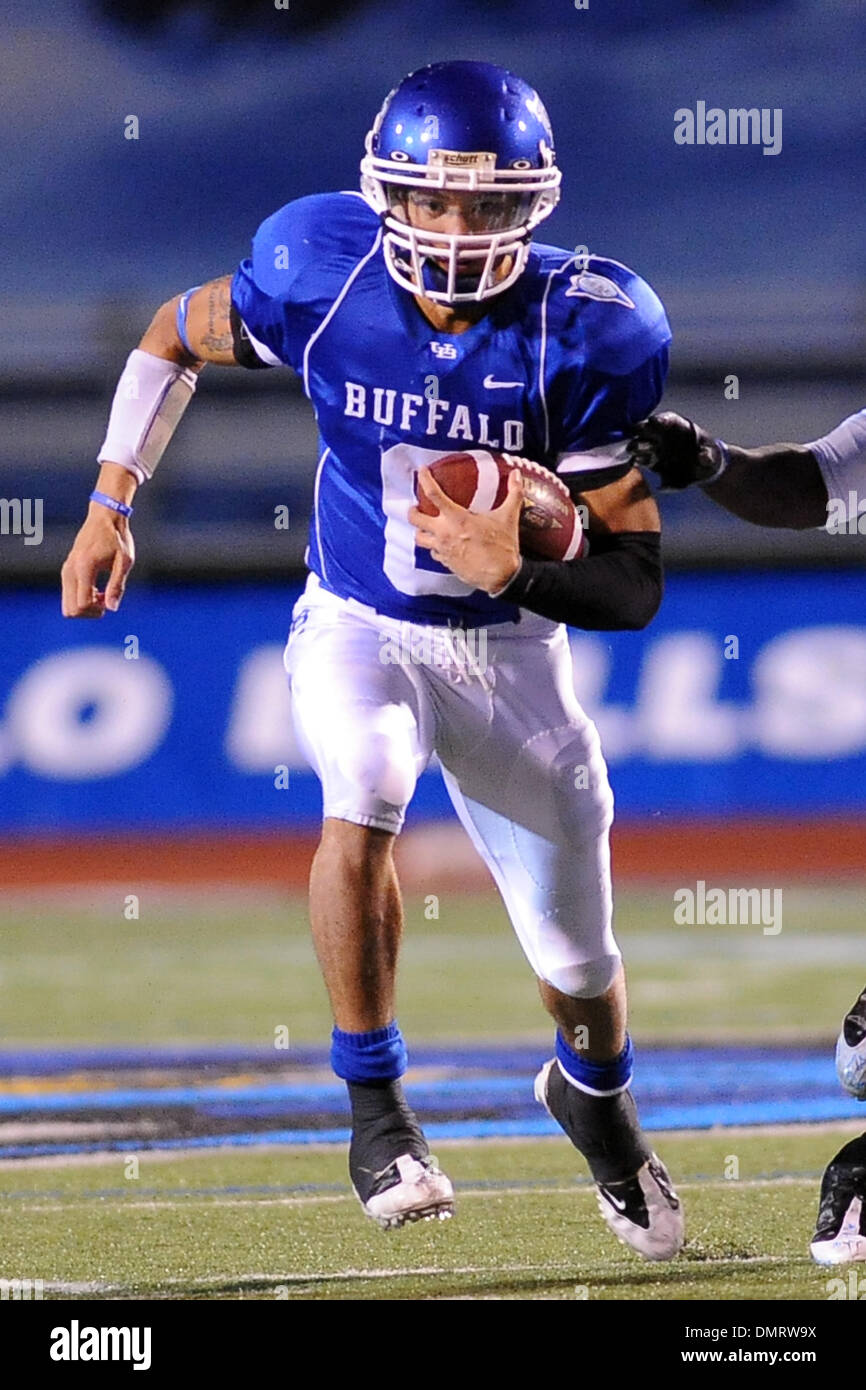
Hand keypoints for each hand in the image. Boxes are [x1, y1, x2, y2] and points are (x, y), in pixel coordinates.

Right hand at [61, 504, 134, 616]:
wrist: (104, 517)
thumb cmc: (117, 538)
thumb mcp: (124, 561)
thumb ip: (117, 585)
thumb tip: (112, 608)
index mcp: (84, 568)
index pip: (82, 604)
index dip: (98, 610)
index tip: (110, 598)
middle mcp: (70, 570)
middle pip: (70, 610)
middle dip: (90, 612)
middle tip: (106, 598)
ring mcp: (66, 570)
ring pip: (67, 606)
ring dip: (86, 607)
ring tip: (102, 593)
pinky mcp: (67, 570)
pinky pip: (68, 596)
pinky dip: (82, 599)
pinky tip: (96, 588)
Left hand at [408, 466, 522, 593]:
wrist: (501, 577)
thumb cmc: (503, 547)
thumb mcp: (508, 517)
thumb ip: (513, 493)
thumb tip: (516, 475)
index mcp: (457, 519)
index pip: (433, 494)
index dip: (425, 480)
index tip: (422, 471)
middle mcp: (444, 533)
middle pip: (415, 518)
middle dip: (412, 510)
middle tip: (417, 505)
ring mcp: (443, 549)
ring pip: (419, 538)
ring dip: (420, 530)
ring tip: (425, 525)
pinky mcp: (446, 563)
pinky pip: (433, 552)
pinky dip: (434, 546)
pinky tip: (441, 543)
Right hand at [627, 411, 726, 490]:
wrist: (703, 470)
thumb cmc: (709, 456)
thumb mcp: (712, 456)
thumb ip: (708, 456)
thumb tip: (703, 457)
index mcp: (678, 426)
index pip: (667, 419)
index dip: (660, 420)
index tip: (654, 422)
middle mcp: (663, 435)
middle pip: (647, 429)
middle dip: (641, 430)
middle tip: (637, 433)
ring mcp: (656, 448)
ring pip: (640, 444)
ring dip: (636, 448)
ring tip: (633, 453)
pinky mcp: (653, 463)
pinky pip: (643, 461)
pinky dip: (638, 463)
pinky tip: (634, 464)